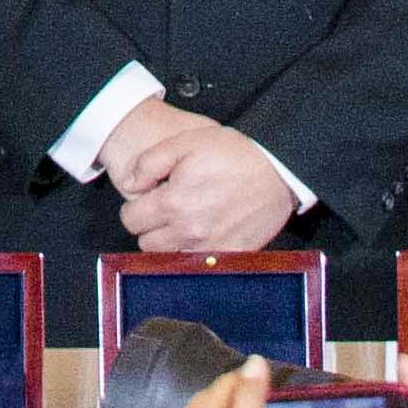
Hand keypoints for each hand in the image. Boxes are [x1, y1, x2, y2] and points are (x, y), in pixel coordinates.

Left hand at [96, 98, 301, 255]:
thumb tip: (129, 184)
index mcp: (173, 203)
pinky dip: (196, 253)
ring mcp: (210, 248)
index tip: (147, 199)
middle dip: (151, 227)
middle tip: (166, 209)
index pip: (131, 220)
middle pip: (147, 244)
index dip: (135, 207)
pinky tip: (204, 232)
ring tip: (185, 220)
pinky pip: (200, 265)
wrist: (278, 170)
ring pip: (170, 257)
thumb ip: (149, 163)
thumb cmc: (234, 154)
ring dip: (171, 242)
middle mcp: (189, 231)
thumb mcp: (185, 142)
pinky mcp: (230, 255)